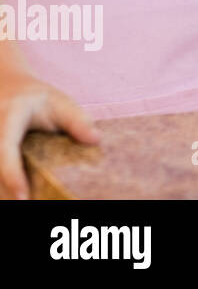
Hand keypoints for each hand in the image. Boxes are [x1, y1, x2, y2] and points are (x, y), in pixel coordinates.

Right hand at [0, 68, 99, 199]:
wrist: (7, 87)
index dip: (12, 174)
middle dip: (7, 186)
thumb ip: (77, 121)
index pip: (5, 149)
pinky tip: (19, 191)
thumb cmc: (38, 99)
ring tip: (25, 199)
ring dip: (5, 185)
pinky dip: (7, 180)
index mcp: (9, 115)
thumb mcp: (60, 103)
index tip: (23, 197)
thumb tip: (96, 140)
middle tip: (27, 202)